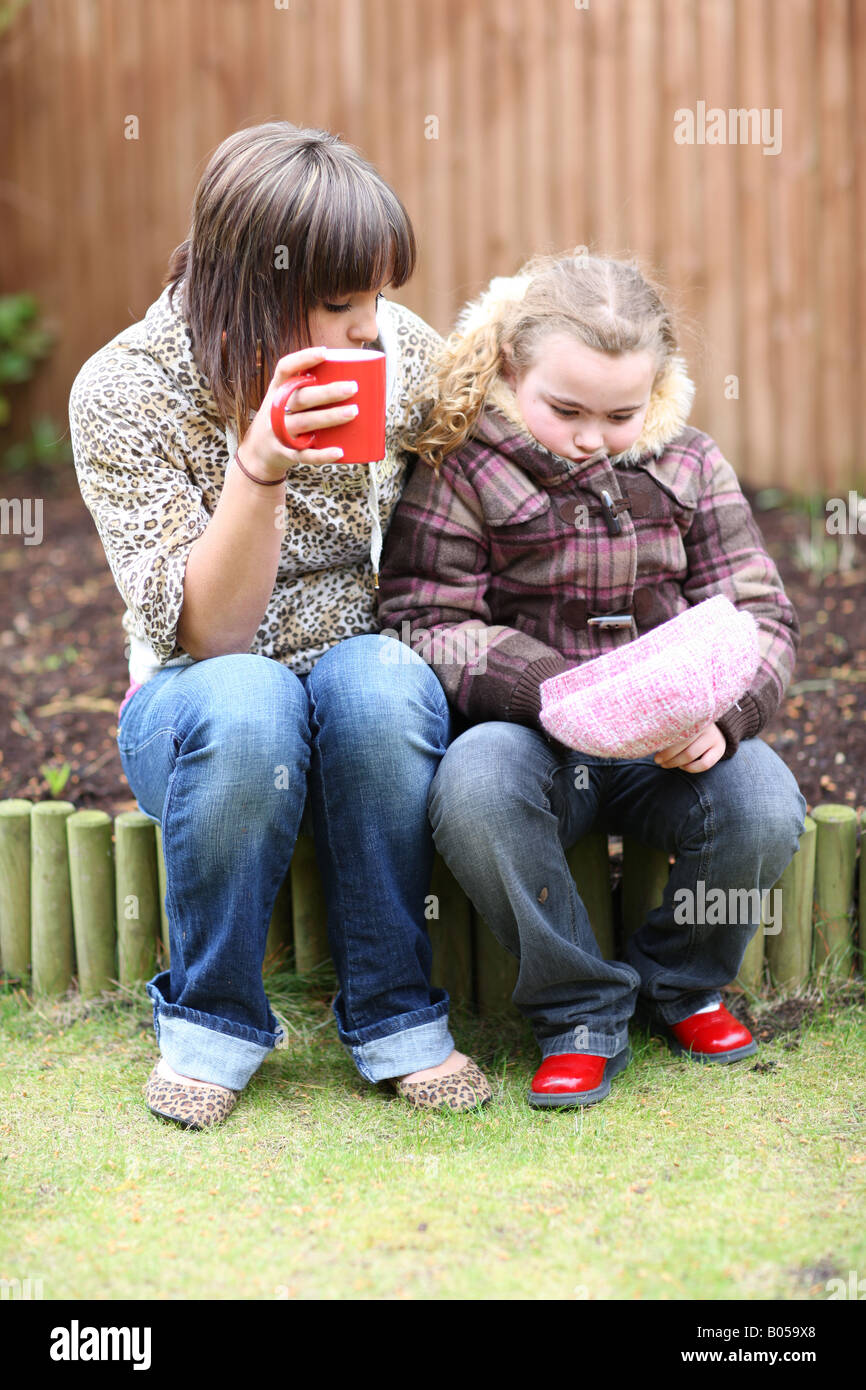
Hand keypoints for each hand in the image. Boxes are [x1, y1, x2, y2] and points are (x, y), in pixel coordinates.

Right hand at [238, 346, 359, 478]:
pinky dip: (322, 455)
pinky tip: (340, 452)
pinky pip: (304, 455)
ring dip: (329, 417)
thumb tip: (352, 371)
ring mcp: (279, 432)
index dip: (303, 359)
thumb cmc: (282, 419)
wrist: (256, 454)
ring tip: (354, 412)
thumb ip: (308, 386)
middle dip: (327, 392)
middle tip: (353, 387)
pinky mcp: (286, 453)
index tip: (324, 352)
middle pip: (301, 397)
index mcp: (276, 390)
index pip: (285, 368)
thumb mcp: (284, 399)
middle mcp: (275, 409)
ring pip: (304, 423)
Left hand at [653, 722, 725, 773]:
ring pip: (690, 755)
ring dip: (675, 762)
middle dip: (666, 755)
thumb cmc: (687, 725)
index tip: (653, 749)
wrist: (715, 726)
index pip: (675, 730)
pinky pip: (705, 764)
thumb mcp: (680, 721)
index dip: (663, 742)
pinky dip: (691, 768)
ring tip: (665, 764)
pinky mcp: (720, 749)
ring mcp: (713, 737)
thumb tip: (647, 739)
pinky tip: (682, 766)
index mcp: (693, 715)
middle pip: (681, 744)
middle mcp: (704, 725)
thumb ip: (669, 726)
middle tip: (657, 760)